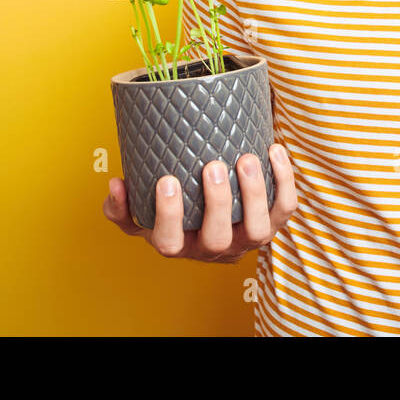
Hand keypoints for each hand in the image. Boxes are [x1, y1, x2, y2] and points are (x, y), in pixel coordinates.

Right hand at [103, 144, 298, 262]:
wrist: (216, 213)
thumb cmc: (177, 211)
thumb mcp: (142, 214)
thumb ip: (123, 205)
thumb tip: (115, 185)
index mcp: (180, 245)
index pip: (169, 243)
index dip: (168, 216)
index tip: (166, 181)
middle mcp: (215, 248)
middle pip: (217, 238)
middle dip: (218, 203)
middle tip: (213, 166)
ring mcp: (246, 238)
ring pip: (257, 229)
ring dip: (255, 194)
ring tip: (246, 159)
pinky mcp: (273, 223)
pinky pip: (284, 208)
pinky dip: (283, 180)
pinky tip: (273, 150)